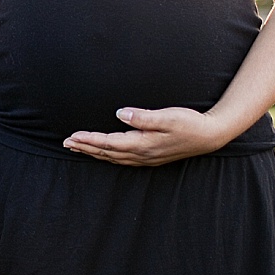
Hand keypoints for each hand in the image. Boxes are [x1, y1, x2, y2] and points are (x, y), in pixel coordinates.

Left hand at [62, 106, 228, 166]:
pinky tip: (103, 154)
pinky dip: (107, 156)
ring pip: (113, 158)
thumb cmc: (189, 123)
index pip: (108, 143)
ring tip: (78, 148)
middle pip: (106, 153)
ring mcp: (146, 158)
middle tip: (66, 143)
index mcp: (142, 144)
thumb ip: (143, 117)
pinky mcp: (150, 157)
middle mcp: (141, 154)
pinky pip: (122, 160)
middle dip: (85, 147)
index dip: (89, 140)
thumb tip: (120, 114)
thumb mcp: (167, 116)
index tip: (72, 136)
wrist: (209, 136)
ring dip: (94, 152)